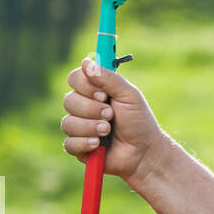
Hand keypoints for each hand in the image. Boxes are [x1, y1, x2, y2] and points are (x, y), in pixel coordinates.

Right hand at [61, 57, 164, 183]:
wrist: (145, 152)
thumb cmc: (139, 122)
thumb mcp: (129, 95)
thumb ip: (109, 78)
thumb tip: (86, 62)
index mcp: (94, 91)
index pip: (74, 79)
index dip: (86, 86)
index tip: (104, 95)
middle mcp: (83, 107)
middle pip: (69, 100)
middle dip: (92, 109)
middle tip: (111, 115)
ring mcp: (79, 128)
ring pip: (68, 123)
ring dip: (90, 126)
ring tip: (108, 131)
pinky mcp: (78, 148)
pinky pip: (69, 143)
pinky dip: (85, 143)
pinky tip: (98, 145)